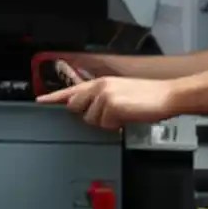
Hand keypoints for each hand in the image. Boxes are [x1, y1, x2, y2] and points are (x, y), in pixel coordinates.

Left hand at [36, 76, 176, 129]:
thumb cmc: (149, 97)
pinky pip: (105, 126)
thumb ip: (102, 98)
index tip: (40, 101)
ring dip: (106, 123)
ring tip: (124, 115)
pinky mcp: (112, 107)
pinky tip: (127, 118)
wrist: (168, 96)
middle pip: (77, 108)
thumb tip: (90, 111)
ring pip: (91, 120)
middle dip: (90, 116)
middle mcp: (100, 86)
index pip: (72, 90)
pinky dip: (116, 127)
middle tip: (113, 113)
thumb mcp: (121, 92)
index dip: (54, 97)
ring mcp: (105, 96)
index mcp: (101, 82)